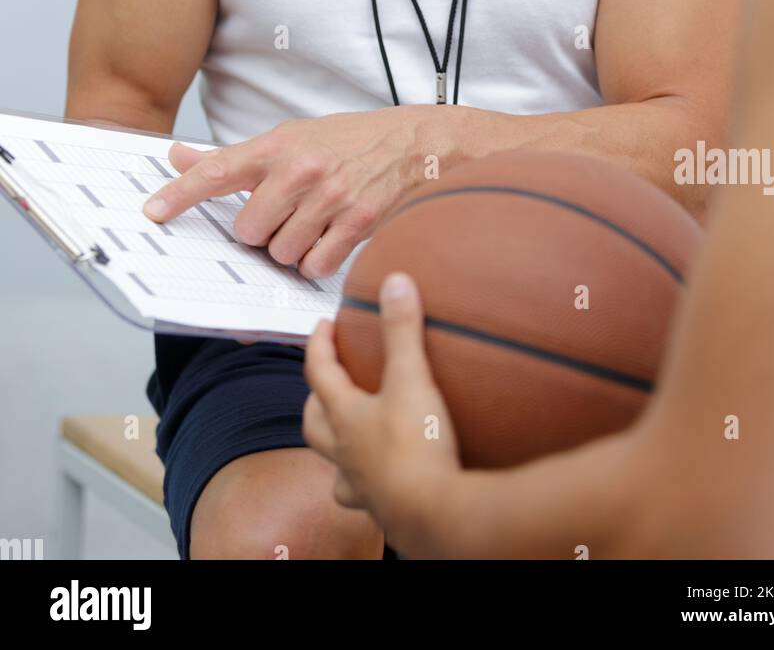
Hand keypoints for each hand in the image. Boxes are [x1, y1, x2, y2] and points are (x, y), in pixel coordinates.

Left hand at [141, 106, 424, 276]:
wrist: (413, 142)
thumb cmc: (346, 142)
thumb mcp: (289, 137)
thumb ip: (234, 156)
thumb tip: (177, 157)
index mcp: (278, 146)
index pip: (218, 170)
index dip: (181, 194)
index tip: (154, 212)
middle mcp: (301, 169)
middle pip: (248, 231)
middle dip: (260, 233)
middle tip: (282, 217)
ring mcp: (330, 197)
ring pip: (280, 252)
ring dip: (289, 249)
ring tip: (310, 224)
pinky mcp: (357, 222)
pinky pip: (314, 265)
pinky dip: (317, 261)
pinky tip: (329, 238)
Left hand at [303, 272, 462, 555]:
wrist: (436, 514)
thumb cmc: (416, 448)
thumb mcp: (412, 377)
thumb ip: (403, 329)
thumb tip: (395, 282)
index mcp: (345, 417)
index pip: (319, 373)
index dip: (319, 345)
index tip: (322, 327)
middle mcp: (345, 453)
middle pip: (315, 423)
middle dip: (317, 398)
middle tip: (330, 379)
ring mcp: (362, 485)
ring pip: (335, 466)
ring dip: (337, 447)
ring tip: (351, 437)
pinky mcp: (386, 508)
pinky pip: (369, 496)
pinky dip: (372, 484)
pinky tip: (387, 480)